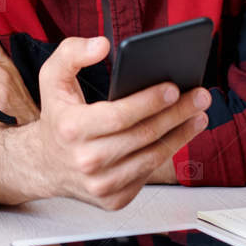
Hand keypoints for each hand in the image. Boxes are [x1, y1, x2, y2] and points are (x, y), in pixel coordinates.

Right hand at [15, 36, 209, 209]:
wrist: (44, 165)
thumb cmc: (58, 116)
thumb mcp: (52, 77)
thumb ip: (72, 52)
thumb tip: (103, 45)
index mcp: (72, 129)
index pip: (119, 116)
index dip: (149, 102)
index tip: (174, 88)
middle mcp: (86, 161)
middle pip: (143, 135)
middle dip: (177, 114)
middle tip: (200, 96)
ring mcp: (101, 185)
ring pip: (152, 157)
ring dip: (181, 135)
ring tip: (199, 115)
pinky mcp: (114, 199)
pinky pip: (149, 173)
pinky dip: (167, 153)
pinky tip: (181, 135)